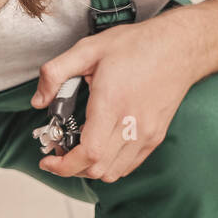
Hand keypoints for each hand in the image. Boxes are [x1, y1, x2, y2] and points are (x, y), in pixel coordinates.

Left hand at [31, 16, 202, 181]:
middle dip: (71, 168)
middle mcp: (132, 124)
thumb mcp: (88, 48)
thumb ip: (56, 72)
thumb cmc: (137, 45)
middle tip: (59, 150)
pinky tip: (101, 147)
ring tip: (78, 150)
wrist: (179, 47)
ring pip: (114, 173)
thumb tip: (38, 100)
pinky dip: (110, 165)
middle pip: (98, 169)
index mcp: (112, 103)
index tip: (48, 161)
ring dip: (90, 168)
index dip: (64, 165)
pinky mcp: (156, 136)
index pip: (89, 153)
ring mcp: (147, 133)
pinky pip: (129, 165)